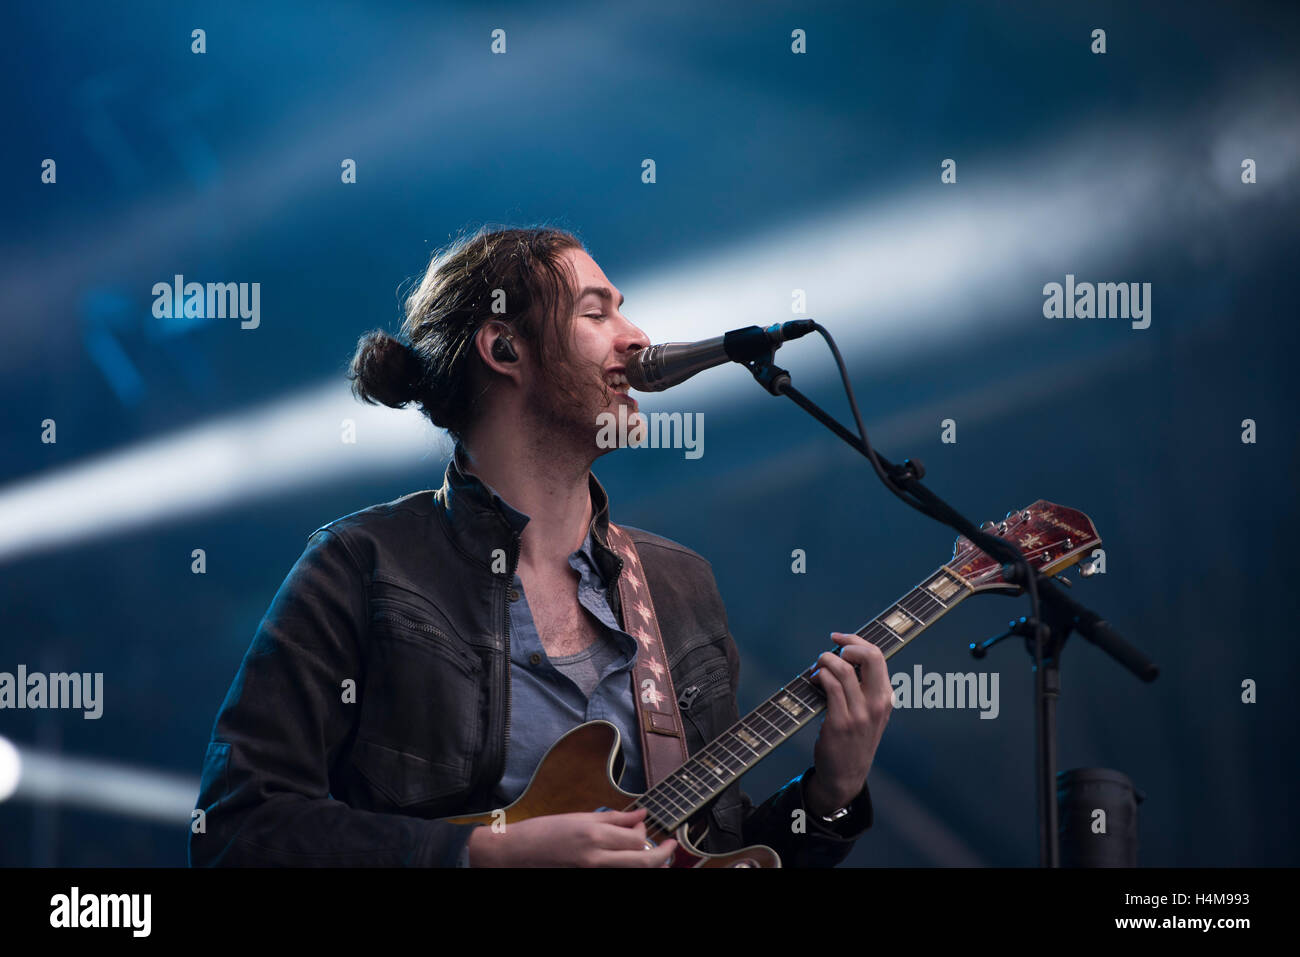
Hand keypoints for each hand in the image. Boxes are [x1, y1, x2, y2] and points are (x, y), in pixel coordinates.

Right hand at [466, 807, 676, 866]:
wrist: (513, 855)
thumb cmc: (542, 832)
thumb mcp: (578, 817)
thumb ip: (612, 818)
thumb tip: (640, 814)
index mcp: (593, 835)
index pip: (637, 837)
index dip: (646, 831)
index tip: (644, 824)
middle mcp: (595, 858)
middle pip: (643, 861)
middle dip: (662, 855)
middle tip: (670, 847)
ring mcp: (591, 873)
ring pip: (632, 871)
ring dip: (645, 863)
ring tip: (651, 855)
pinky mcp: (585, 879)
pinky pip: (615, 875)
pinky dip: (625, 868)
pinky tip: (626, 860)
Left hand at [806, 632, 892, 816]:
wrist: (846, 774)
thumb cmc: (853, 738)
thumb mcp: (869, 712)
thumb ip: (863, 686)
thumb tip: (841, 654)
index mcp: (886, 696)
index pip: (877, 655)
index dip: (855, 639)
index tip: (838, 637)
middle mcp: (878, 703)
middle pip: (869, 656)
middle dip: (846, 644)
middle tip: (831, 652)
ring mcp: (860, 713)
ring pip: (843, 668)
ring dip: (824, 660)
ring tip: (817, 668)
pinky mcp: (841, 723)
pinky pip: (830, 686)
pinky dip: (819, 676)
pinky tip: (814, 680)